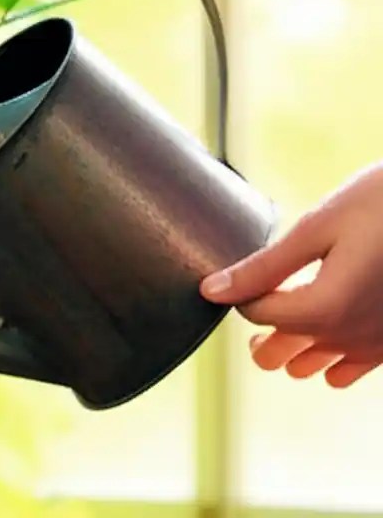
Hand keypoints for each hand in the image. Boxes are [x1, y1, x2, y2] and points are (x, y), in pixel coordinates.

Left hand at [199, 162, 382, 387]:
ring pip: (305, 369)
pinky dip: (328, 353)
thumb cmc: (381, 206)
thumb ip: (263, 267)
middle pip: (272, 356)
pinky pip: (345, 372)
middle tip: (267, 289)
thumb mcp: (317, 228)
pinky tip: (331, 318)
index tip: (254, 266)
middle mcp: (347, 338)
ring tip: (298, 300)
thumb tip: (211, 291)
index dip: (243, 289)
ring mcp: (372, 347)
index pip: (254, 314)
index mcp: (322, 309)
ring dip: (292, 343)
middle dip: (260, 327)